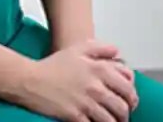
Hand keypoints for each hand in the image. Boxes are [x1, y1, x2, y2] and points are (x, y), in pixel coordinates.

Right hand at [15, 40, 139, 121]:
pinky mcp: (74, 116)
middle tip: (124, 116)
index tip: (131, 102)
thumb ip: (101, 48)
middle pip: (122, 106)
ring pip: (111, 119)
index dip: (132, 97)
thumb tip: (118, 53)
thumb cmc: (53, 65)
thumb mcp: (79, 48)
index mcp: (100, 70)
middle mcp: (96, 87)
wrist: (30, 80)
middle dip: (126, 114)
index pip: (127, 87)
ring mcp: (86, 102)